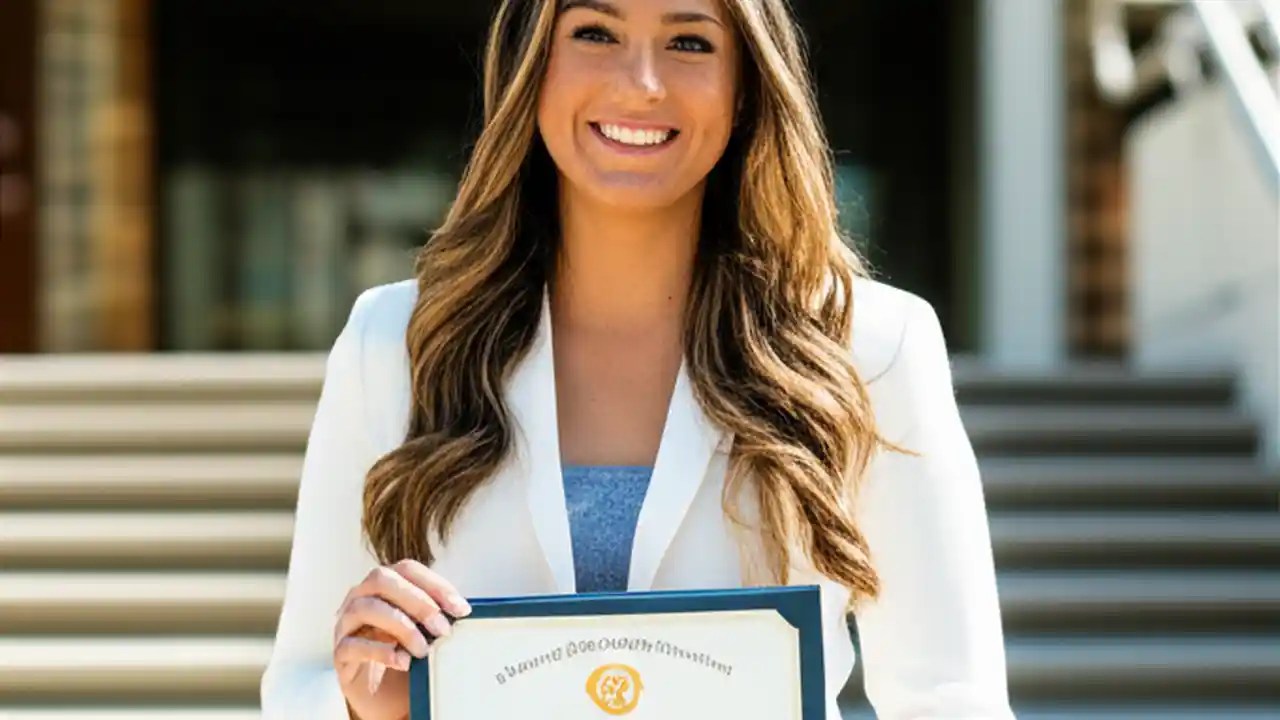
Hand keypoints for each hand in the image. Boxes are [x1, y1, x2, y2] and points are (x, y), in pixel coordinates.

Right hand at [332, 560, 471, 719]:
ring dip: (401, 626)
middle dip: (418, 602)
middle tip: (442, 629)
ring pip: (366, 608)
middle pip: (382, 579)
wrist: (386, 695)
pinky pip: (354, 644)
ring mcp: (347, 623)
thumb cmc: (408, 654)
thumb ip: (437, 615)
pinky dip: (381, 651)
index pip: (407, 569)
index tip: (460, 609)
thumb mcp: (426, 631)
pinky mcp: (340, 652)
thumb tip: (462, 610)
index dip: (435, 585)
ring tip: (423, 650)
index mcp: (385, 585)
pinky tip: (402, 661)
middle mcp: (362, 597)